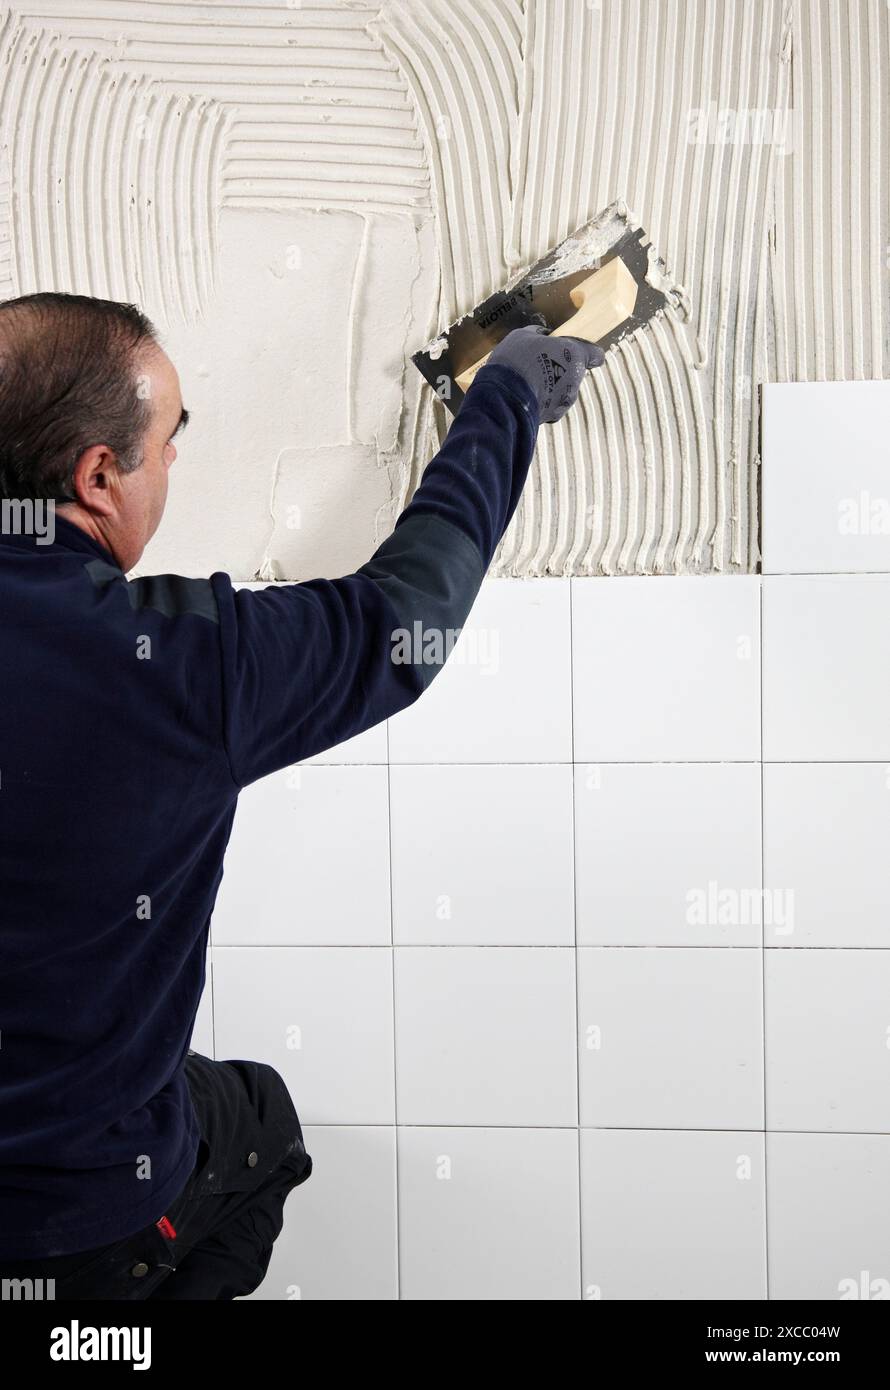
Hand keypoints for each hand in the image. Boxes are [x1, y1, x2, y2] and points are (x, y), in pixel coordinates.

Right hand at [486, 325, 604, 423]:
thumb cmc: (517, 360)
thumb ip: (537, 334)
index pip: (596, 355)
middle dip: (560, 370)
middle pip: (574, 374)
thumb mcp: (522, 336)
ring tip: (527, 383)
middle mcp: (575, 380)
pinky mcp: (552, 417)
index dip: (588, 353)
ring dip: (550, 387)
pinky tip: (524, 396)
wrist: (505, 396)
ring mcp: (565, 401)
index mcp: (574, 355)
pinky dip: (541, 401)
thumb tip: (541, 335)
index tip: (576, 353)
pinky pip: (549, 406)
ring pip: (561, 392)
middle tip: (539, 365)